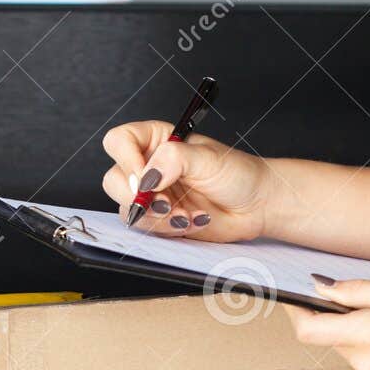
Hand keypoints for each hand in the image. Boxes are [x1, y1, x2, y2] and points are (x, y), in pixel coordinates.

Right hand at [101, 120, 272, 239]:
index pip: (119, 141)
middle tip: (165, 203)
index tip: (144, 179)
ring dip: (157, 217)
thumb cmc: (237, 173)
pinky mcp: (159, 219)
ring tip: (187, 215)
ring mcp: (152, 195)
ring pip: (127, 210)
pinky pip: (146, 228)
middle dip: (138, 198)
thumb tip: (147, 177)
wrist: (255, 206)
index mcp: (156, 140)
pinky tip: (192, 221)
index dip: (126, 160)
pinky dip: (168, 229)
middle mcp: (149, 166)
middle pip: (114, 180)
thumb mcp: (207, 158)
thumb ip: (174, 159)